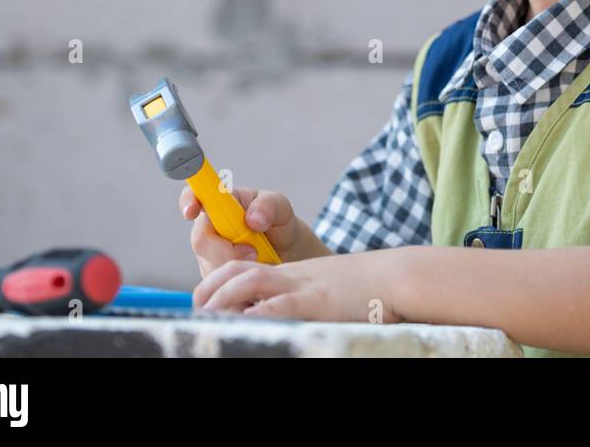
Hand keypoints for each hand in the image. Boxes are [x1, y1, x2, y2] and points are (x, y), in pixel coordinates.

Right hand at [180, 185, 303, 276]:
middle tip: (252, 252)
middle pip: (200, 240)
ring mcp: (208, 255)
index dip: (188, 202)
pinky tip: (252, 273)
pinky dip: (237, 282)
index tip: (193, 211)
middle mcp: (209, 229)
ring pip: (209, 265)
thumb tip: (252, 219)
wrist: (288, 254)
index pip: (193, 197)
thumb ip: (268, 205)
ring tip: (258, 259)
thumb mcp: (280, 207)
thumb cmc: (279, 224)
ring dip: (235, 266)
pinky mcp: (213, 278)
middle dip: (225, 250)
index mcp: (221, 204)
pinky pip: (217, 285)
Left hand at [193, 249, 409, 322]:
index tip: (201, 300)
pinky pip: (277, 305)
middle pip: (236, 269)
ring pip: (247, 282)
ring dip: (220, 299)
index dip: (215, 280)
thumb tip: (267, 318)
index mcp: (289, 273)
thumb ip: (296, 300)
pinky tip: (243, 323)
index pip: (241, 267)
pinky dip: (255, 314)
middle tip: (194, 310)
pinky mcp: (314, 300)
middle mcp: (289, 275)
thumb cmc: (362, 289)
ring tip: (205, 316)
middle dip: (208, 288)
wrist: (394, 276)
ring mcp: (300, 285)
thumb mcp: (322, 289)